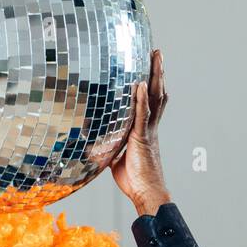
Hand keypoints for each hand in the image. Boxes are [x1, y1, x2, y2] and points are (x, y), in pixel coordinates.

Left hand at [111, 48, 170, 215]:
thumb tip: (88, 147)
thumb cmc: (134, 180)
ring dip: (155, 77)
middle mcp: (150, 127)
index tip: (150, 68)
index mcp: (145, 130)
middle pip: (157, 93)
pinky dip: (142, 99)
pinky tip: (141, 85)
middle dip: (157, 72)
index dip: (151, 84)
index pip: (150, 102)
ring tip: (155, 57)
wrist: (147, 193)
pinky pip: (143, 115)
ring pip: (155, 98)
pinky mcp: (142, 138)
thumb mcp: (114, 160)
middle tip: (157, 52)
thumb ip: (106, 148)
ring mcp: (148, 131)